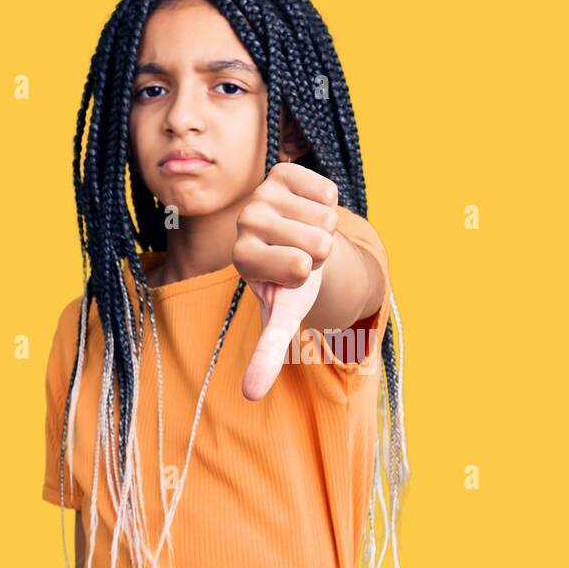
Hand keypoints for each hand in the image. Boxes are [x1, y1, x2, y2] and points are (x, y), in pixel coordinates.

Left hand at [233, 162, 339, 400]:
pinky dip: (327, 203)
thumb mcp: (284, 316)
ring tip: (304, 234)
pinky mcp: (281, 171)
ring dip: (324, 228)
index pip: (298, 264)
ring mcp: (261, 192)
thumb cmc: (290, 285)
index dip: (309, 273)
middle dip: (320, 251)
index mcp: (242, 257)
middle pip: (317, 239)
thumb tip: (250, 396)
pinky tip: (308, 210)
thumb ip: (268, 352)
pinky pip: (325, 190)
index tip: (293, 275)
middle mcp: (244, 221)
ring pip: (324, 216)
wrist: (295, 245)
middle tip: (301, 254)